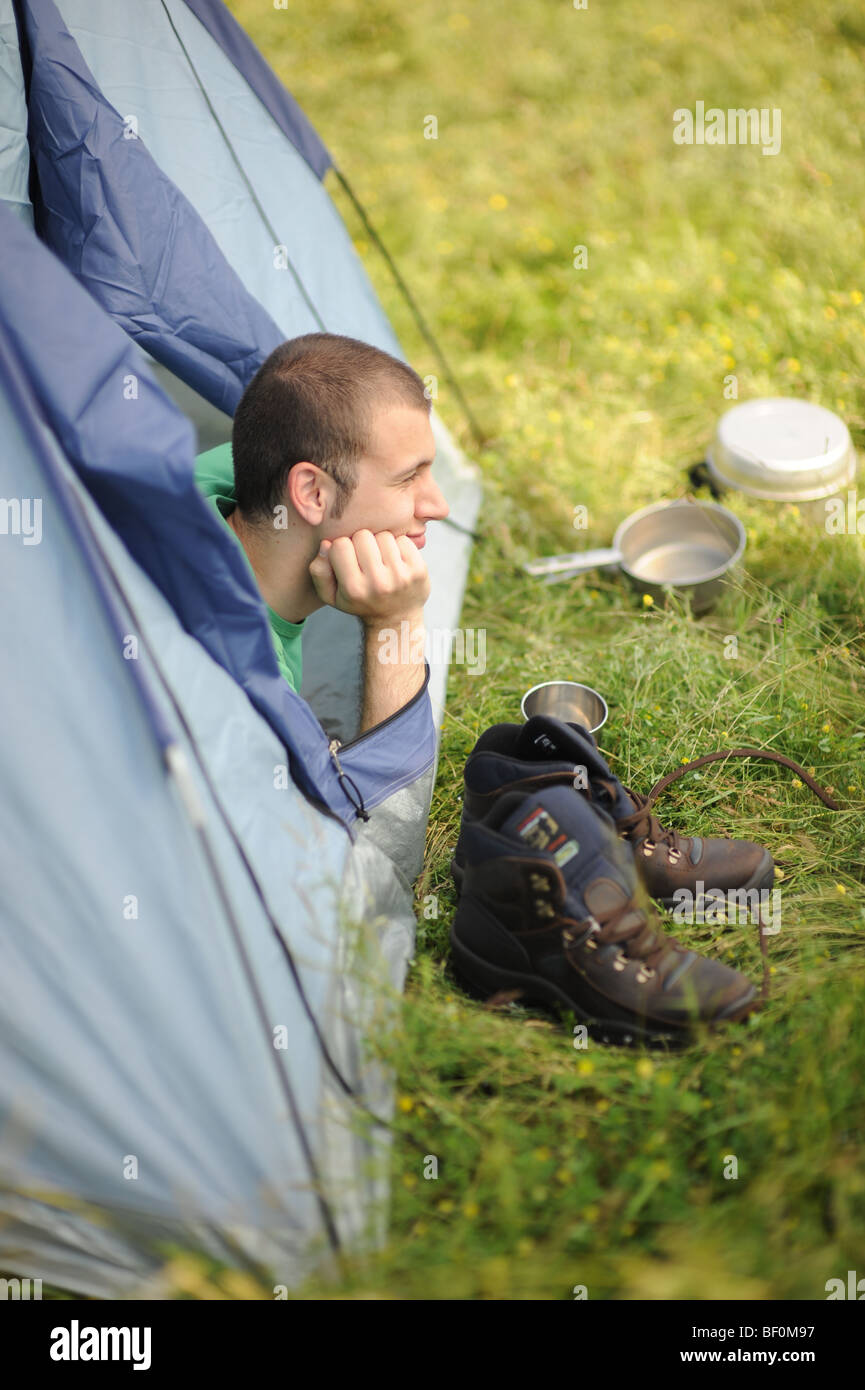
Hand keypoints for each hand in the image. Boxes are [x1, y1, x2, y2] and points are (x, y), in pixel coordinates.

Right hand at [309, 529, 429, 625]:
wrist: (396, 620)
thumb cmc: (361, 603)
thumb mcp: (332, 596)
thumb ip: (319, 571)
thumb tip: (326, 544)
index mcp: (354, 589)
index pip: (340, 545)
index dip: (342, 548)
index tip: (347, 559)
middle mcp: (378, 583)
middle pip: (363, 536)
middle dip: (361, 543)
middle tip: (366, 558)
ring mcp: (401, 576)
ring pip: (384, 535)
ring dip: (380, 543)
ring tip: (381, 559)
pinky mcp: (419, 570)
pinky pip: (403, 540)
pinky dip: (398, 545)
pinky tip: (395, 560)